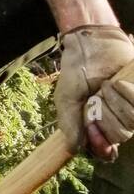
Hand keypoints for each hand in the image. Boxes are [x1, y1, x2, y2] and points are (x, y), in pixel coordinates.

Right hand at [55, 25, 133, 159]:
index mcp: (97, 125)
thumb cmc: (76, 71)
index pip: (106, 150)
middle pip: (120, 135)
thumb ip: (69, 124)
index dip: (101, 146)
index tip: (93, 130)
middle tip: (96, 97)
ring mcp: (130, 106)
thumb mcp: (66, 99)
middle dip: (105, 116)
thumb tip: (72, 149)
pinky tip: (118, 83)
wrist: (90, 43)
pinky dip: (128, 93)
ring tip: (107, 85)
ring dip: (116, 102)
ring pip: (132, 122)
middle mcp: (116, 119)